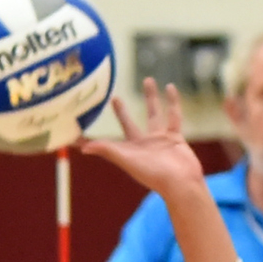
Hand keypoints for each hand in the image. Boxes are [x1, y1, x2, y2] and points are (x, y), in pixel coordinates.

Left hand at [81, 80, 205, 196]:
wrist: (181, 182)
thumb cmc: (153, 174)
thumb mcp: (128, 160)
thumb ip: (108, 150)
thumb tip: (83, 148)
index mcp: (128, 151)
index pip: (106, 143)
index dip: (93, 139)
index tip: (81, 131)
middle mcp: (142, 144)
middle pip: (129, 124)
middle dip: (122, 112)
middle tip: (114, 98)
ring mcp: (159, 140)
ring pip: (153, 114)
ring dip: (151, 98)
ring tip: (148, 79)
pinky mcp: (175, 137)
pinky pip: (173, 115)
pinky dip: (173, 102)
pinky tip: (170, 87)